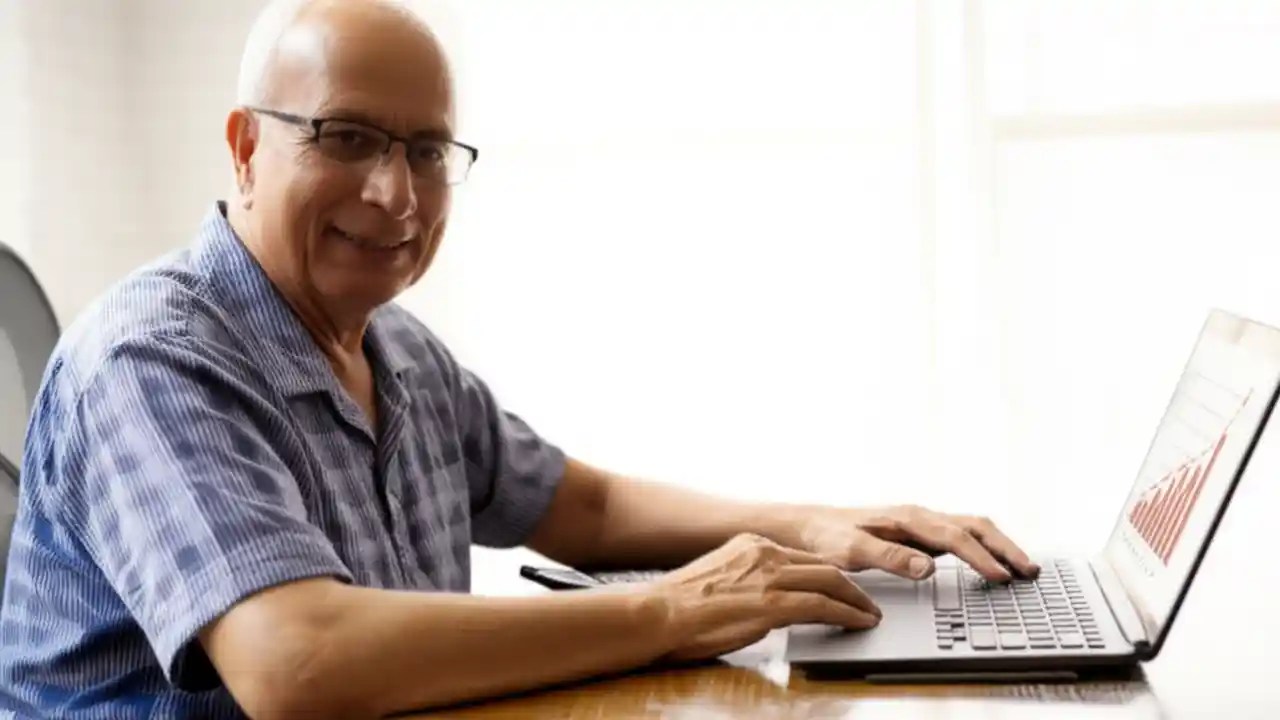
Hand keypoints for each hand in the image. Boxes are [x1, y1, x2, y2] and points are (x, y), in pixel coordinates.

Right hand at [649, 533, 880, 662]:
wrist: (659, 614)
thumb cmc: (680, 607)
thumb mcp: (720, 579)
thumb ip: (748, 581)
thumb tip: (764, 600)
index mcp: (750, 544)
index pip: (802, 557)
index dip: (827, 574)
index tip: (840, 586)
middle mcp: (764, 552)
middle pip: (824, 565)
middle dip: (851, 585)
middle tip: (866, 602)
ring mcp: (770, 575)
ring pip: (831, 581)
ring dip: (857, 601)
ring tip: (869, 614)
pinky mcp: (773, 601)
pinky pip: (823, 605)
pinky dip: (847, 614)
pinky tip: (858, 623)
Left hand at [790, 504, 1038, 582]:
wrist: (811, 526)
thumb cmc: (829, 538)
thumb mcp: (853, 551)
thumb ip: (890, 558)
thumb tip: (928, 567)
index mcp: (908, 518)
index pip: (955, 537)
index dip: (980, 558)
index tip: (1001, 577)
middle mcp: (920, 516)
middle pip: (974, 526)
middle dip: (1005, 547)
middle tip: (1031, 570)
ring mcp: (922, 523)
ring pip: (971, 528)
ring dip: (999, 545)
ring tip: (1023, 568)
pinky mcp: (920, 533)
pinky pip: (961, 536)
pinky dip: (983, 547)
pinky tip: (992, 563)